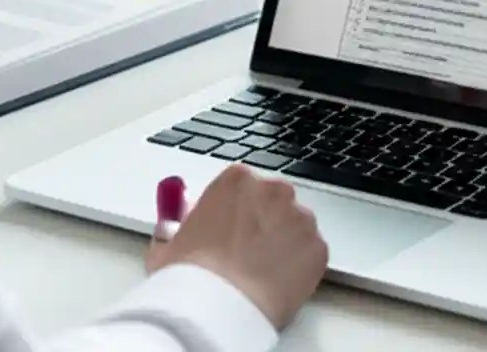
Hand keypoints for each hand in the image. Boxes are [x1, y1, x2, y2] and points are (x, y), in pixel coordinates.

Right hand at [145, 165, 327, 328]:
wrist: (217, 306)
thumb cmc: (190, 273)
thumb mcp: (167, 241)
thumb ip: (177, 224)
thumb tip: (175, 224)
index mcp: (237, 180)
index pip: (244, 187)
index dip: (236, 211)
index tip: (231, 230)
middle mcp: (274, 191)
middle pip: (274, 201)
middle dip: (265, 222)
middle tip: (247, 253)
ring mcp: (301, 218)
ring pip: (295, 227)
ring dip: (284, 243)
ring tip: (262, 271)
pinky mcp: (318, 248)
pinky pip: (311, 254)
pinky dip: (300, 266)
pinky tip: (278, 282)